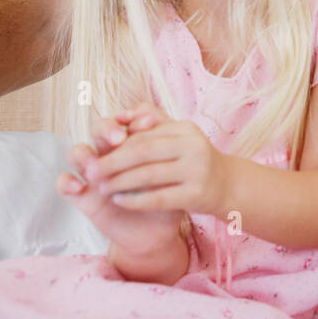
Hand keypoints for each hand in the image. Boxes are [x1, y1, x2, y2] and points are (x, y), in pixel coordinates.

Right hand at [58, 110, 184, 255]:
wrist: (158, 232)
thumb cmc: (168, 197)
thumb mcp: (172, 173)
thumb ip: (167, 150)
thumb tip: (163, 128)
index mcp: (133, 144)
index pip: (127, 121)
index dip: (134, 117)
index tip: (149, 122)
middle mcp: (111, 155)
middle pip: (100, 130)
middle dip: (107, 129)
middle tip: (119, 138)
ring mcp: (95, 174)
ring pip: (78, 152)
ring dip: (83, 154)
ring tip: (95, 163)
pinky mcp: (83, 196)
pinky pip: (64, 184)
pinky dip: (66, 182)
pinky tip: (78, 187)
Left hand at [85, 109, 230, 215]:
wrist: (226, 186)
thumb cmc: (191, 160)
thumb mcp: (177, 137)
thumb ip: (150, 124)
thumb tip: (121, 117)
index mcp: (185, 129)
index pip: (144, 135)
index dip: (116, 146)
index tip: (96, 156)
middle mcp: (194, 146)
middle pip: (144, 152)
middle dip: (113, 163)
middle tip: (91, 173)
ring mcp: (197, 170)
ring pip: (149, 175)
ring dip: (120, 182)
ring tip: (102, 189)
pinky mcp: (197, 194)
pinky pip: (159, 198)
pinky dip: (136, 200)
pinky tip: (120, 201)